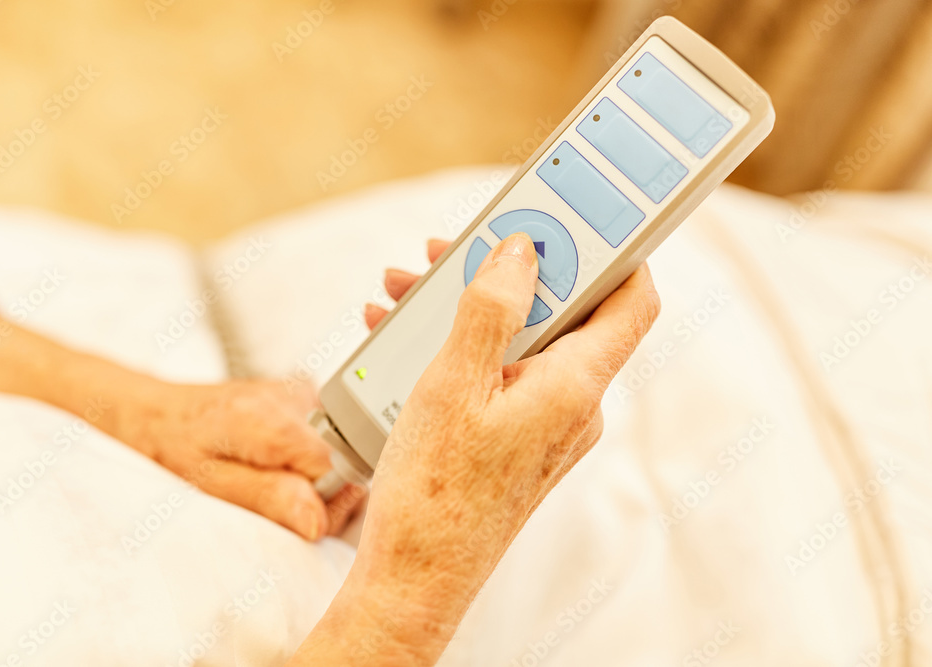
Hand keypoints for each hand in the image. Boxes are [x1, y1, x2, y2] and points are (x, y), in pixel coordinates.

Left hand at [122, 379, 364, 540]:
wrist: (154, 412)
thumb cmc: (172, 450)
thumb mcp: (210, 487)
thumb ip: (268, 498)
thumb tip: (318, 520)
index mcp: (275, 422)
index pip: (343, 474)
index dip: (324, 503)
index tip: (293, 513)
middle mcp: (296, 397)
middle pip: (347, 459)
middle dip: (322, 490)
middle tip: (274, 494)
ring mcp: (302, 391)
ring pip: (341, 448)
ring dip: (314, 472)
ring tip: (267, 472)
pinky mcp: (302, 392)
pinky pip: (328, 434)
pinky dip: (307, 453)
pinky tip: (273, 455)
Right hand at [290, 233, 659, 664]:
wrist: (416, 577)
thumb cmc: (435, 493)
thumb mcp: (454, 385)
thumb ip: (492, 309)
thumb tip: (522, 250)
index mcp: (575, 386)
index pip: (631, 298)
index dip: (616, 248)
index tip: (576, 213)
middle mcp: (574, 404)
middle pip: (564, 311)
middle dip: (506, 271)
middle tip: (449, 252)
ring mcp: (548, 424)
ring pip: (524, 341)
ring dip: (472, 309)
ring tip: (406, 295)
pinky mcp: (521, 439)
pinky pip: (504, 373)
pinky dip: (465, 348)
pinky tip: (410, 340)